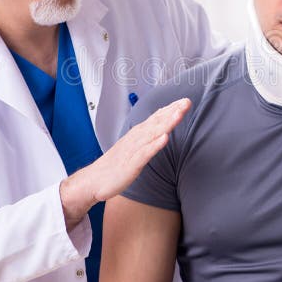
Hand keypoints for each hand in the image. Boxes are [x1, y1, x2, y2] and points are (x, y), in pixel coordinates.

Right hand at [59, 98, 190, 229]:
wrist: (94, 180)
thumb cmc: (115, 164)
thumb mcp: (134, 147)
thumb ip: (146, 137)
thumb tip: (161, 128)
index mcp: (138, 134)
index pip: (156, 118)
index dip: (171, 109)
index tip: (185, 101)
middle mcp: (136, 138)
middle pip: (157, 122)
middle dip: (173, 111)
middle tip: (187, 101)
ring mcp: (133, 150)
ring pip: (152, 134)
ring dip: (166, 123)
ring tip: (179, 114)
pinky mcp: (131, 164)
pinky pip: (144, 153)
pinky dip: (155, 145)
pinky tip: (165, 138)